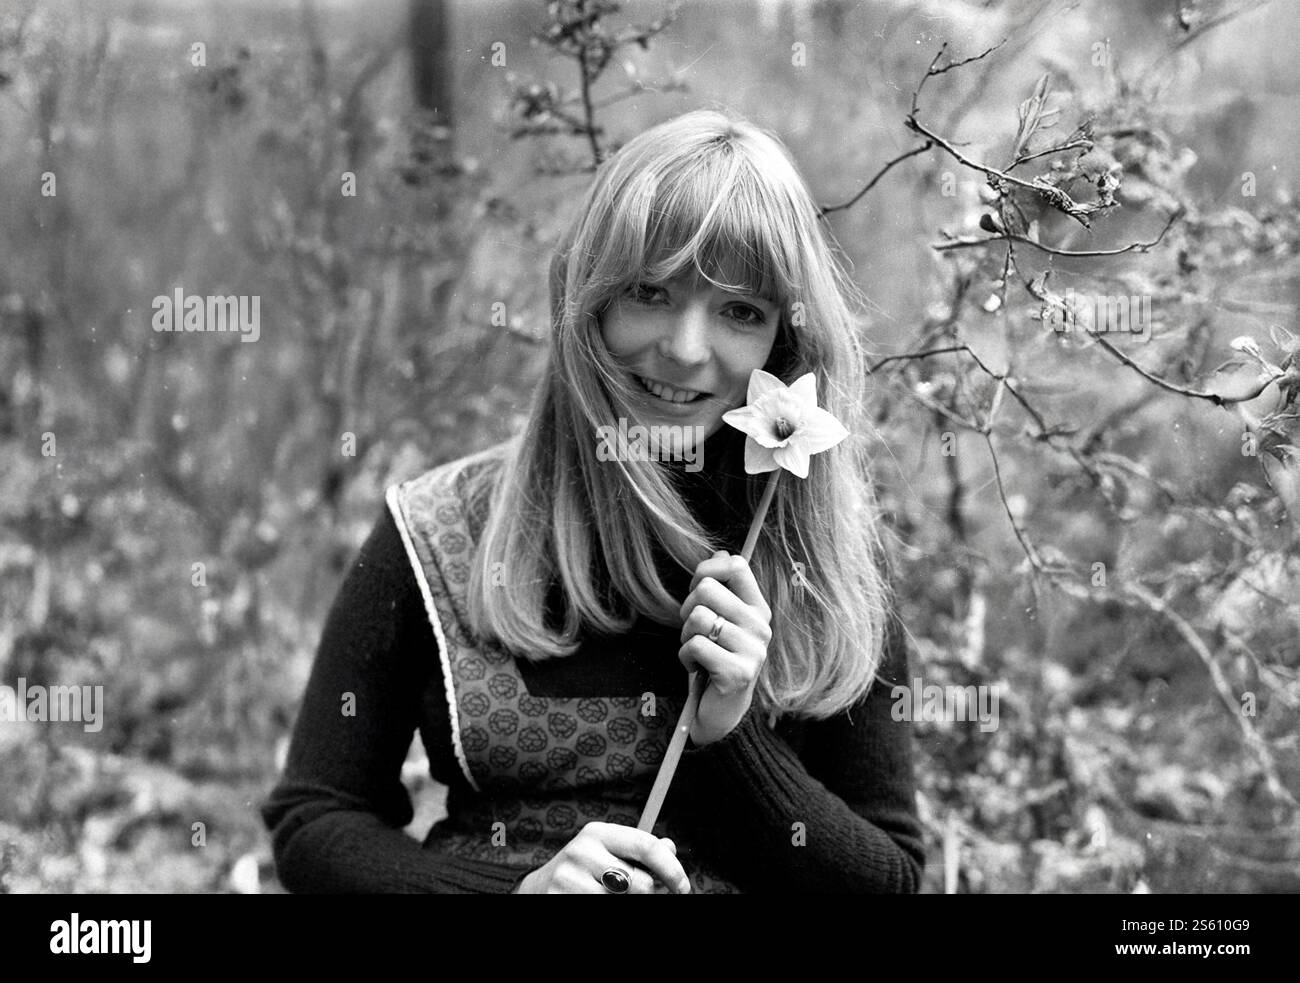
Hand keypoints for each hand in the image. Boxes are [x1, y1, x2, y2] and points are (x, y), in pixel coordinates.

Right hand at [513, 822, 690, 893]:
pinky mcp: (561, 901)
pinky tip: (598, 901)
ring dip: (627, 904)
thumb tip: (670, 847)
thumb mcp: (609, 850)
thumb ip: (640, 850)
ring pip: (624, 903)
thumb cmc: (584, 869)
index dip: (672, 869)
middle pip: (640, 884)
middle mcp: (582, 852)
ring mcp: (569, 880)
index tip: (683, 888)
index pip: (647, 846)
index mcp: (598, 833)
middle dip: (649, 894)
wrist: (538, 889)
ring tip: (613, 896)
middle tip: (642, 894)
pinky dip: (609, 910)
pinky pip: (604, 911)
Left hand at [678, 550, 772, 746]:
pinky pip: (695, 646)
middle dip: (687, 609)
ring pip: (698, 617)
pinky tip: (696, 668)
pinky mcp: (738, 673)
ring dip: (685, 637)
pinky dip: (685, 657)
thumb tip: (722, 552)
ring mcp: (752, 650)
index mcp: (757, 608)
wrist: (722, 711)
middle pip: (706, 589)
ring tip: (697, 651)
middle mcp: (760, 626)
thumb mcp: (719, 620)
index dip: (706, 571)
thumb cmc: (715, 659)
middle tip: (693, 631)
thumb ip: (721, 589)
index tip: (697, 592)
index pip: (736, 565)